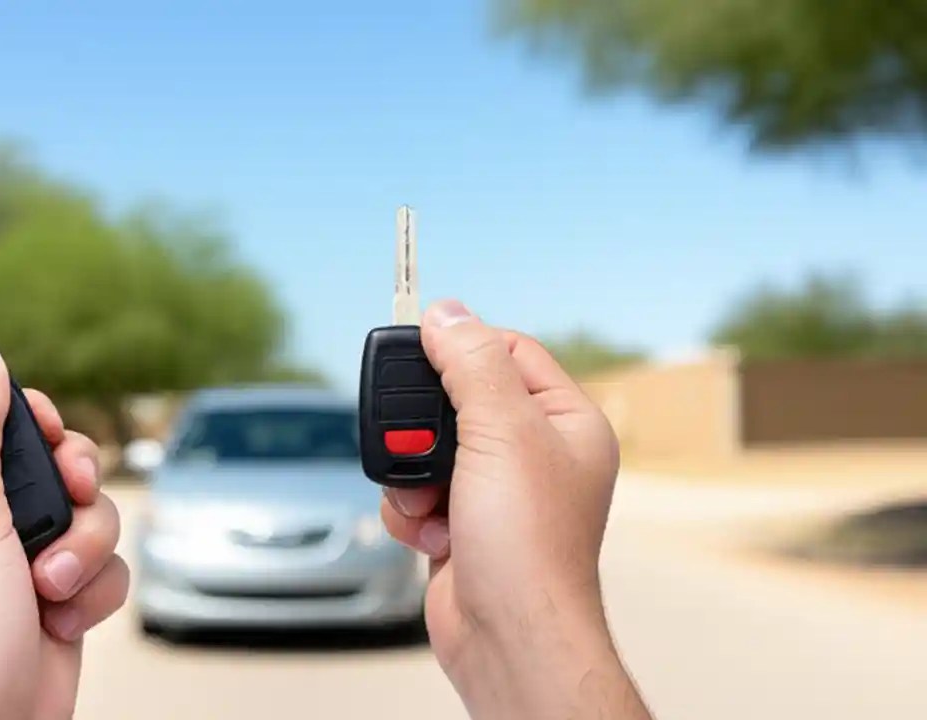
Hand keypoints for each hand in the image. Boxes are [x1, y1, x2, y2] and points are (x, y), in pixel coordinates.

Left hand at [0, 342, 128, 719]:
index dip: (29, 421)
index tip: (48, 433)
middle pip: (56, 464)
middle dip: (73, 490)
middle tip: (66, 500)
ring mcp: (24, 564)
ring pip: (90, 515)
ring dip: (84, 550)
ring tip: (49, 587)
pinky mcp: (61, 598)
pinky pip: (106, 566)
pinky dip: (94, 592)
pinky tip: (61, 620)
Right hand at [381, 300, 649, 718]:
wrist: (506, 638)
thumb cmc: (527, 545)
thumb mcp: (502, 432)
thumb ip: (472, 363)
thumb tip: (447, 313)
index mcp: (566, 422)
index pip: (511, 352)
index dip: (465, 348)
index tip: (424, 349)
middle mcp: (535, 455)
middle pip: (458, 400)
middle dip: (427, 426)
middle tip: (424, 443)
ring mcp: (497, 493)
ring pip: (428, 448)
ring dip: (413, 474)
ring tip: (431, 502)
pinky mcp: (462, 526)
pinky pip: (416, 493)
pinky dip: (410, 511)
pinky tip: (432, 535)